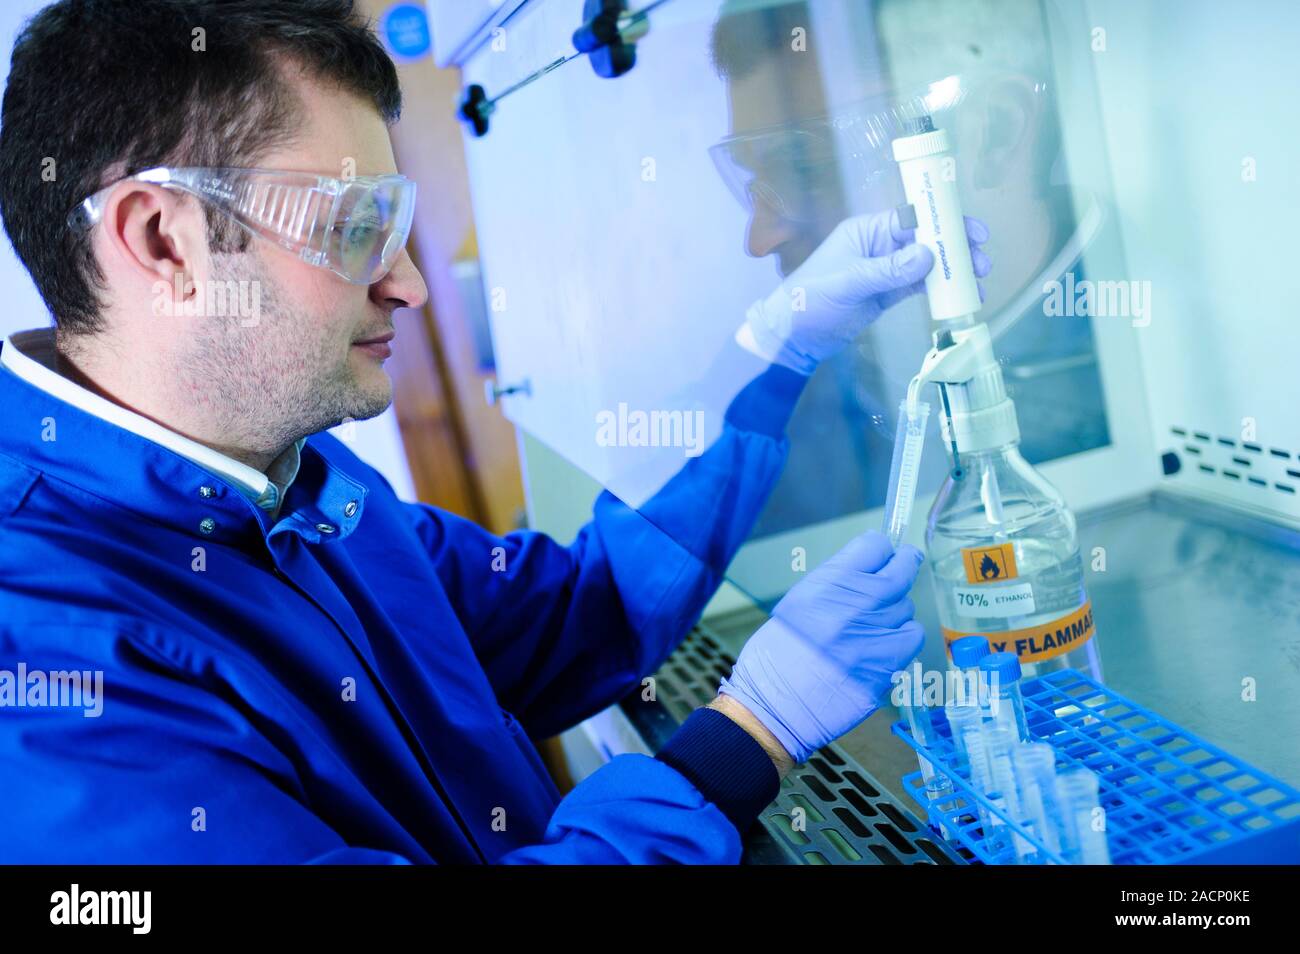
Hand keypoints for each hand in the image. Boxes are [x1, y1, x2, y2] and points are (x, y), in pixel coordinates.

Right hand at [718, 531, 925, 763]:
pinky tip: (886, 643)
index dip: (881, 549)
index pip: (874, 545)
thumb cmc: (779, 655)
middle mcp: (856, 603)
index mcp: (828, 583)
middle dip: (904, 564)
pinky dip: (904, 636)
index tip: (884, 553)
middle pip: (901, 570)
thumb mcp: (798, 602)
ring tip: (873, 624)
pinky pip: (913, 636)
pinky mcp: (888, 661)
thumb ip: (836, 583)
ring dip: (895, 610)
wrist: (777, 704)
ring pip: (906, 606)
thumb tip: (867, 569)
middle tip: (905, 563)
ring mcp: (875, 632)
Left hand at [737, 209, 990, 373]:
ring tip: (978, 283)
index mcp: (867, 231)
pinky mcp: (887, 294)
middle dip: (955, 248)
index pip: (912, 218)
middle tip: (982, 262)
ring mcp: (885, 270)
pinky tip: (960, 296)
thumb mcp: (848, 282)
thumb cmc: (811, 300)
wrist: (793, 336)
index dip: (943, 223)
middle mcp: (879, 246)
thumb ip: (888, 270)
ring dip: (952, 271)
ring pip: (926, 264)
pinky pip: (918, 286)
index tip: (971, 231)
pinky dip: (938, 290)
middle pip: (926, 240)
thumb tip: (929, 255)